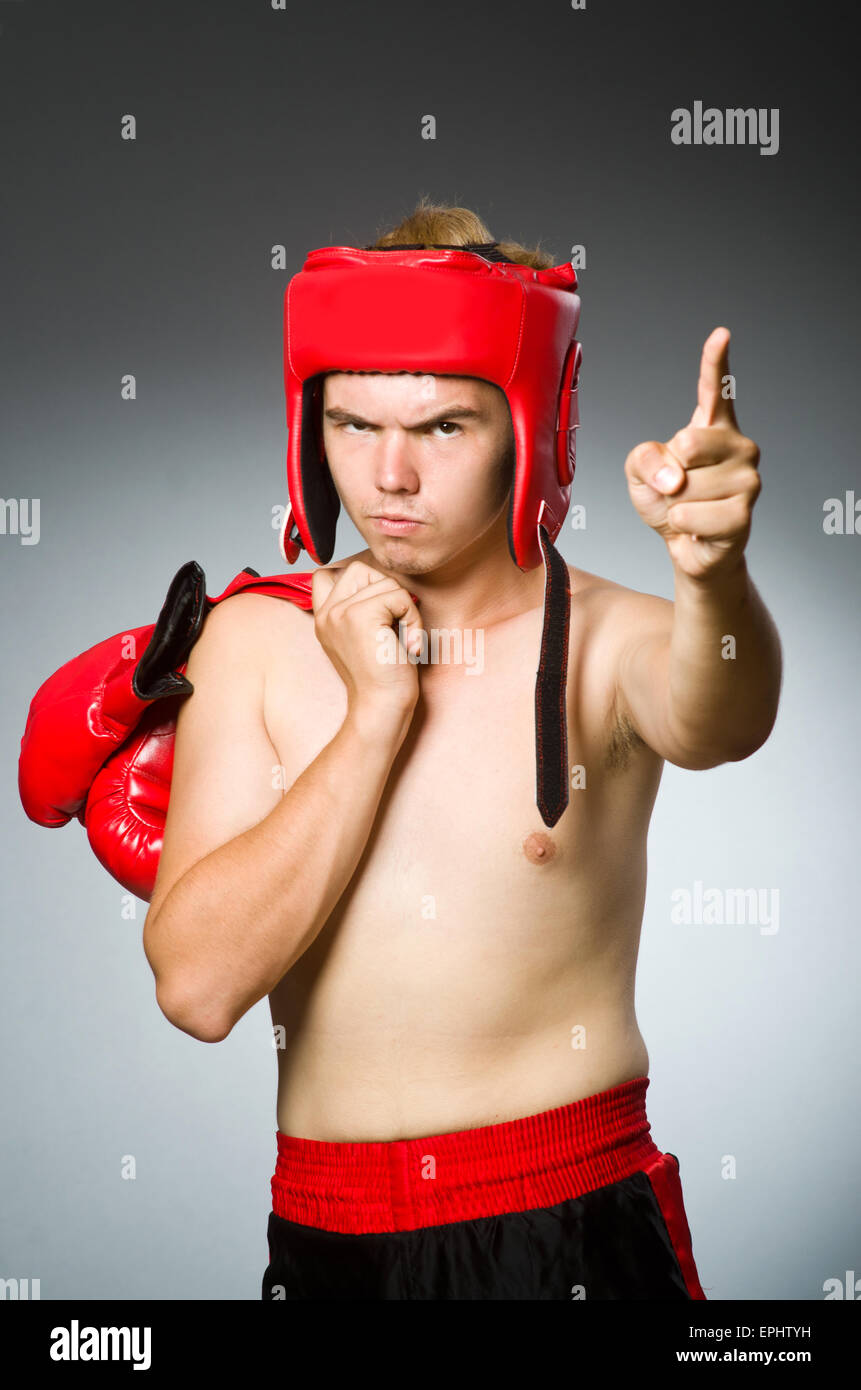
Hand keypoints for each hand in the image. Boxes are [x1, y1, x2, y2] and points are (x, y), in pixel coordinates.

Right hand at [311, 560, 424, 716]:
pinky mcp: (360, 615)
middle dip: (385, 591)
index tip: (376, 613)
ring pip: (385, 582)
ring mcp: (340, 612)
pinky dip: (413, 619)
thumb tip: (383, 582)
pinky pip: (400, 596)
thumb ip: (359, 609)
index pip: (327, 573)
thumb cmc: (382, 678)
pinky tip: (409, 645)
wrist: (381, 706)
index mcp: (323, 619)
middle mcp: (327, 613)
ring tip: (403, 638)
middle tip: (393, 626)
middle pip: (361, 570)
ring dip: (405, 609)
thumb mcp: (362, 638)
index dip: (358, 583)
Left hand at [624, 327, 761, 579]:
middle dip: (668, 471)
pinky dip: (682, 523)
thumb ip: (644, 458)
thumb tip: (676, 478)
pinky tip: (696, 526)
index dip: (716, 361)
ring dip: (673, 503)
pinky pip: (694, 514)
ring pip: (688, 484)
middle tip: (677, 487)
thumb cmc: (668, 502)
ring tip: (688, 509)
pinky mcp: (745, 514)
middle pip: (689, 443)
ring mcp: (748, 480)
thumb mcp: (638, 472)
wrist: (685, 547)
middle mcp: (739, 447)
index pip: (715, 388)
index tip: (720, 335)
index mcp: (713, 428)